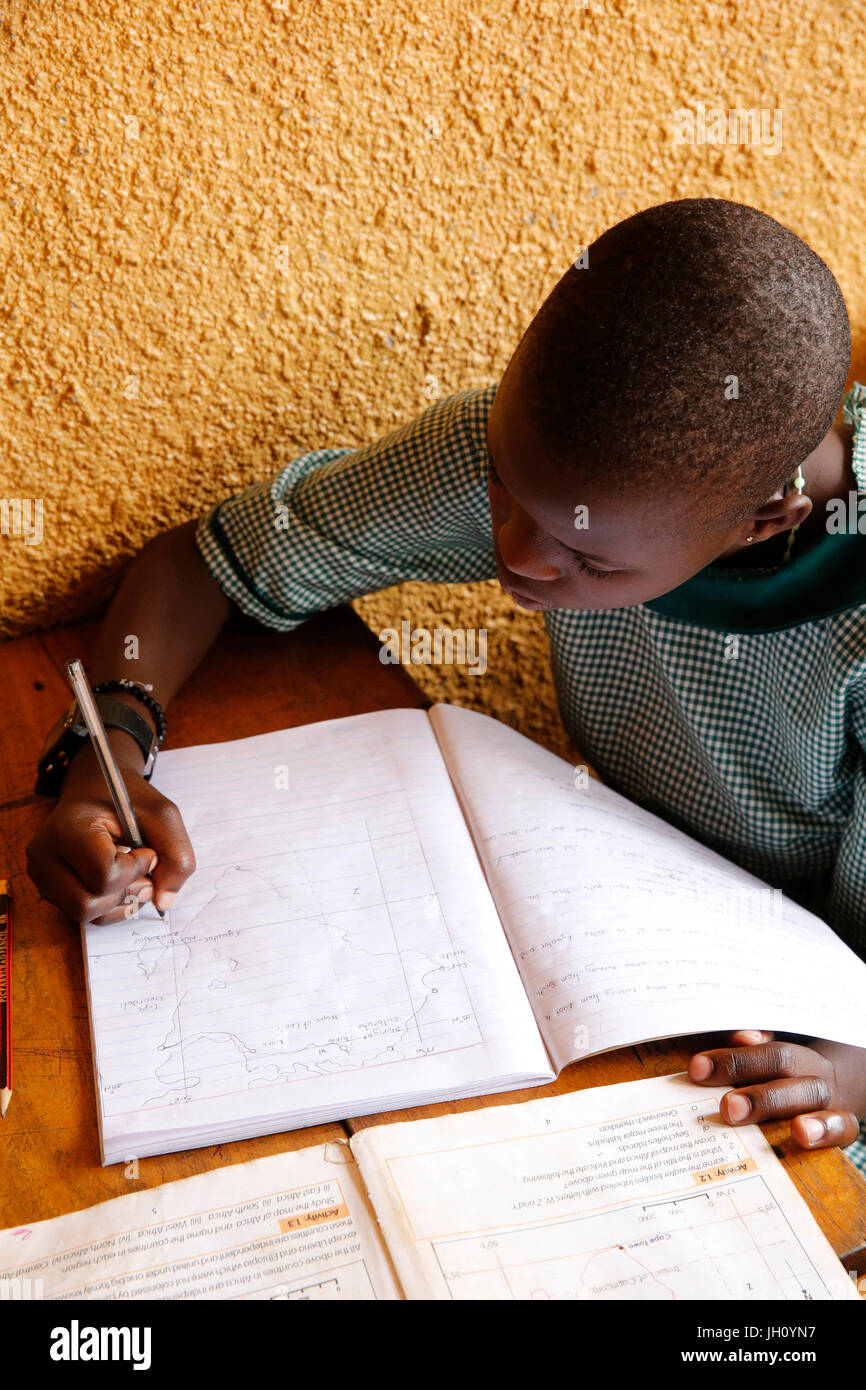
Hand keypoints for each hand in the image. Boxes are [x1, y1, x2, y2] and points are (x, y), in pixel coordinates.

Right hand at [26, 744, 194, 924]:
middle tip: (143, 871)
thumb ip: (176, 856)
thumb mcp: (161, 813)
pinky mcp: (48, 887)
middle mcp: (44, 854)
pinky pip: (82, 915)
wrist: (93, 787)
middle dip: (126, 892)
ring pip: (84, 914)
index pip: (103, 874)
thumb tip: (163, 901)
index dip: (135, 869)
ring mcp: (41, 874)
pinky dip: (108, 906)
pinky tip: (118, 882)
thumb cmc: (124, 797)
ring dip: (119, 902)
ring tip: (131, 874)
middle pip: (87, 903)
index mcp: (68, 828)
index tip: (146, 850)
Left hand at [688, 1029, 862, 1149]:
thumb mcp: (753, 1066)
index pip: (758, 1046)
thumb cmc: (774, 1082)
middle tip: (726, 1106)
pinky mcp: (843, 1127)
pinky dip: (825, 1129)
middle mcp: (809, 1067)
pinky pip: (844, 1125)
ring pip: (811, 1093)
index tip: (697, 1069)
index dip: (731, 1058)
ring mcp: (828, 1096)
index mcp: (785, 1048)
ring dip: (783, 1105)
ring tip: (757, 1116)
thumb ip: (740, 1054)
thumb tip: (740, 1038)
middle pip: (783, 1064)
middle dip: (750, 1083)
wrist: (818, 1101)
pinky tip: (802, 1135)